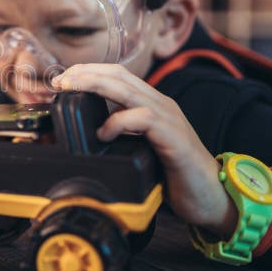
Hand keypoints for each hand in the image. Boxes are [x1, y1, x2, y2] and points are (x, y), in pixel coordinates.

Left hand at [52, 63, 238, 238]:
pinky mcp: (174, 138)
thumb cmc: (173, 175)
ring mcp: (169, 119)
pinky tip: (103, 134)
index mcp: (151, 105)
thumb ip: (122, 134)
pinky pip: (144, 119)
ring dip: (95, 85)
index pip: (118, 74)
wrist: (211, 199)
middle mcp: (161, 105)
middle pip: (119, 74)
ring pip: (128, 90)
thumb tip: (89, 131)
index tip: (63, 79)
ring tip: (71, 91)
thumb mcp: (140, 148)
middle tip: (60, 81)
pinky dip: (118, 122)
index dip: (89, 71)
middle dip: (86, 73)